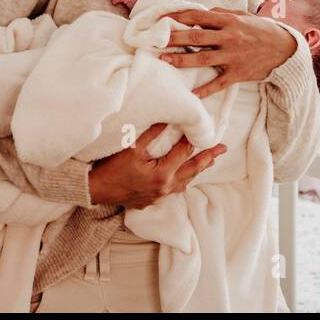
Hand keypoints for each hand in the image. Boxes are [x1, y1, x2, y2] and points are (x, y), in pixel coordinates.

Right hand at [88, 123, 225, 208]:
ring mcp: (160, 195)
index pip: (184, 153)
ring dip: (198, 170)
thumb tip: (168, 119)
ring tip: (210, 161)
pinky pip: (175, 189)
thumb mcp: (132, 148)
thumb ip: (152, 134)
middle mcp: (166, 186)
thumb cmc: (112, 169)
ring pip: (186, 181)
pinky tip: (186, 177)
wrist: (97, 190)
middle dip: (208, 158)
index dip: (194, 140)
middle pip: (192, 169)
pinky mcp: (153, 200)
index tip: (204, 131)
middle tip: (222, 148)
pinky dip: (184, 180)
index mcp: (163, 173)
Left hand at [158, 8, 297, 98]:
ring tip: (165, 60)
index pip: (198, 16)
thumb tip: (200, 14)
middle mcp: (230, 38)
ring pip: (203, 59)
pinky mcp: (238, 74)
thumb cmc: (261, 30)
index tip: (163, 18)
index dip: (179, 16)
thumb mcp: (242, 16)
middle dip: (175, 38)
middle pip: (197, 37)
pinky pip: (218, 83)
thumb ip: (221, 14)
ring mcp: (233, 57)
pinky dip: (205, 90)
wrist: (285, 49)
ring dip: (182, 60)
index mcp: (229, 21)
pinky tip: (191, 94)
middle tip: (156, 40)